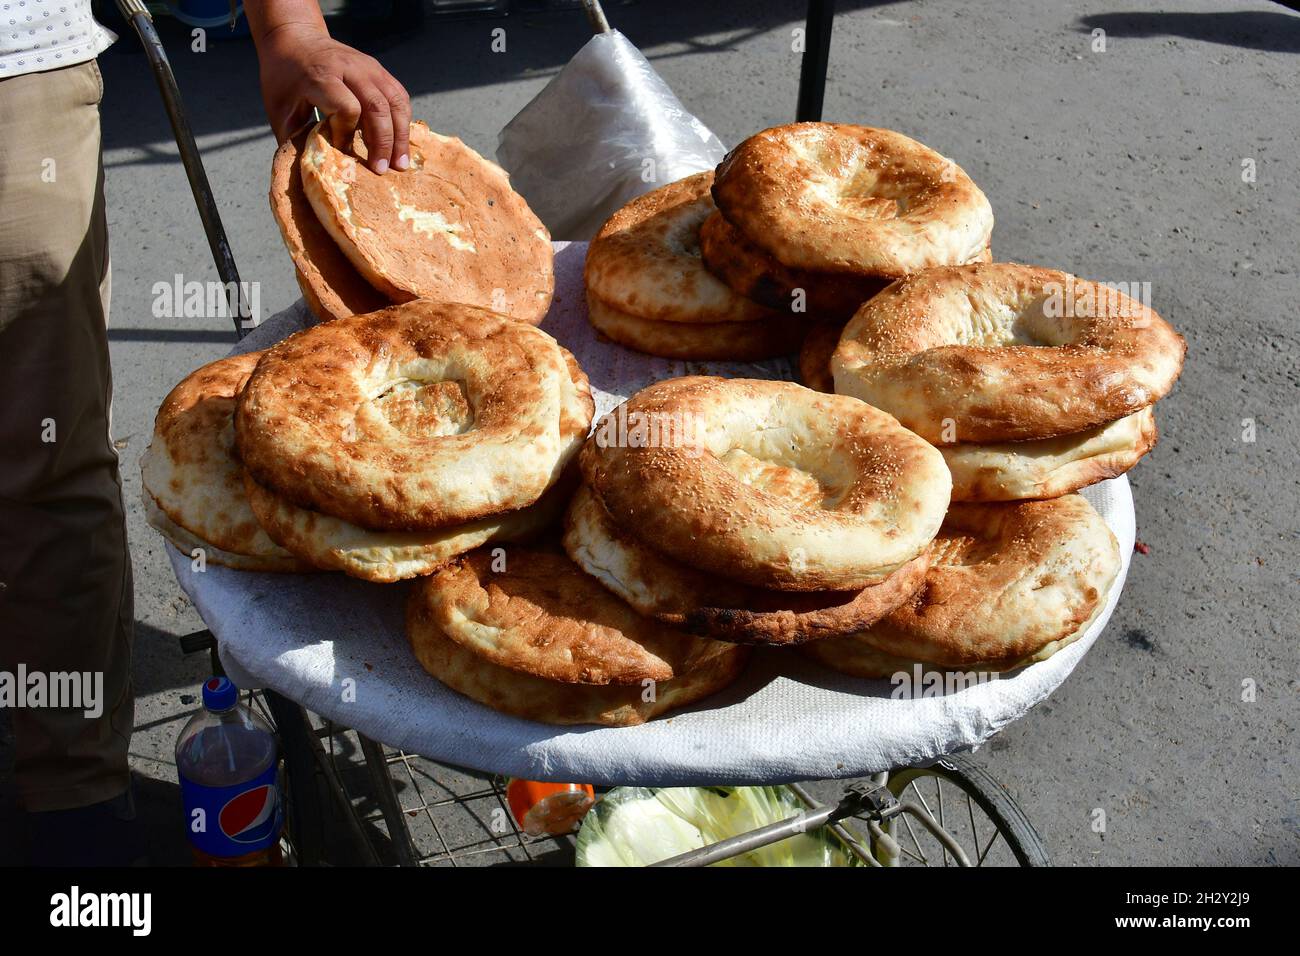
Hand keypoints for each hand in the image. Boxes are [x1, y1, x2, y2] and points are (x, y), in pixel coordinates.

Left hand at [254, 22, 410, 172]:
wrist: (295, 38)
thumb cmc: (284, 78)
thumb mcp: (279, 109)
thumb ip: (295, 138)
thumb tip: (312, 172)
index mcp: (321, 76)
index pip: (347, 108)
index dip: (346, 134)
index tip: (340, 152)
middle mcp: (349, 68)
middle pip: (377, 107)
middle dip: (383, 142)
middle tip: (382, 170)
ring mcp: (368, 67)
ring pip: (395, 102)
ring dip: (400, 135)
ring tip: (400, 163)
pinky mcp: (379, 70)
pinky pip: (399, 97)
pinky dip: (403, 122)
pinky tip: (400, 143)